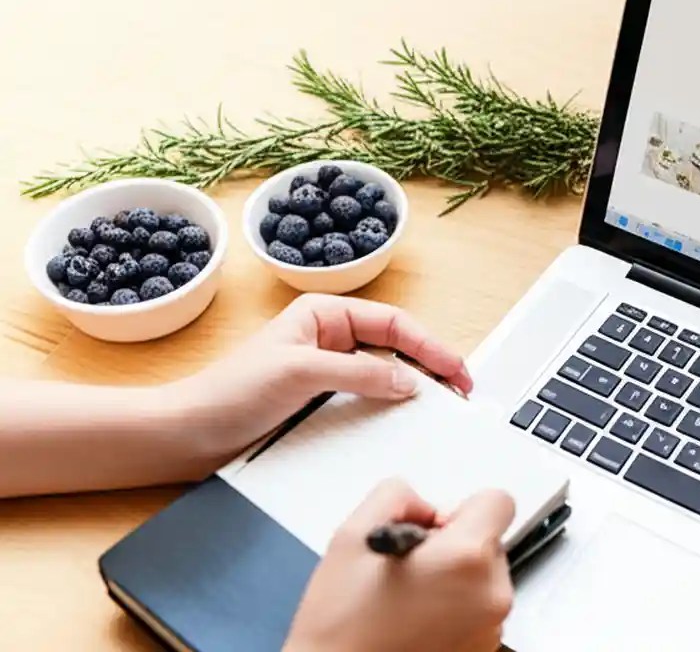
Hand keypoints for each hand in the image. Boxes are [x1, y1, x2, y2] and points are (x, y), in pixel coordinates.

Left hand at [172, 293, 472, 461]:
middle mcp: (329, 338)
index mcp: (324, 315)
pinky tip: (405, 421)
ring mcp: (326, 371)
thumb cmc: (229, 393)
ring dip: (415, 387)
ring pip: (385, 374)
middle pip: (396, 346)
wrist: (187, 434)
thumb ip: (359, 373)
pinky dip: (392, 408)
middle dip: (431, 364)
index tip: (456, 371)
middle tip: (462, 390)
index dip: (431, 346)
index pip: (393, 324)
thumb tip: (408, 380)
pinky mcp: (320, 402)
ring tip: (443, 405)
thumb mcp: (300, 373)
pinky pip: (367, 400)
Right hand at [285, 479, 515, 651]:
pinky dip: (455, 611)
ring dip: (456, 581)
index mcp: (467, 558)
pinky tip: (416, 623)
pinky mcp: (483, 650)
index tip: (434, 531)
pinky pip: (479, 612)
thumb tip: (423, 506)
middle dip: (454, 547)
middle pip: (490, 542)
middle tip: (410, 569)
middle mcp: (491, 594)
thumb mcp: (352, 536)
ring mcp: (492, 628)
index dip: (461, 510)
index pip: (498, 501)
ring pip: (484, 579)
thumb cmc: (341, 627)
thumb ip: (397, 497)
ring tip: (408, 601)